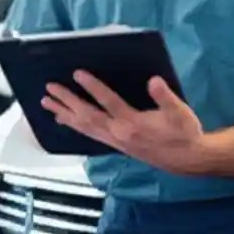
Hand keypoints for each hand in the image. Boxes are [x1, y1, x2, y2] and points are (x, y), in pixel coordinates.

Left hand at [42, 71, 206, 175]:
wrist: (187, 159)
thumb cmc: (184, 132)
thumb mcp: (180, 112)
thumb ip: (165, 97)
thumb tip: (154, 81)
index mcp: (133, 123)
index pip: (108, 102)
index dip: (93, 87)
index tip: (77, 73)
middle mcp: (119, 133)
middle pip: (87, 115)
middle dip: (67, 101)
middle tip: (49, 88)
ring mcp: (115, 141)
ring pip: (84, 127)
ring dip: (64, 113)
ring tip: (47, 103)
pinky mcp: (115, 145)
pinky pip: (89, 135)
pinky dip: (74, 126)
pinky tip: (65, 119)